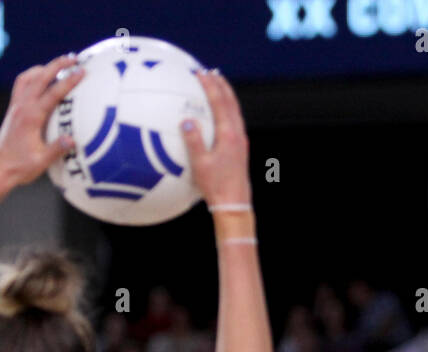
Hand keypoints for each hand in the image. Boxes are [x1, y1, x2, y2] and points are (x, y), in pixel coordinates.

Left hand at [0, 54, 83, 190]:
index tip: (82, 71)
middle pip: (40, 77)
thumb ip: (57, 149)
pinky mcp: (13, 110)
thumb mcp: (41, 162)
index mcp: (31, 118)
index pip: (53, 93)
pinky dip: (32, 77)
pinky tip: (42, 81)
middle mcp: (22, 107)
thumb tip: (73, 139)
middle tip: (74, 57)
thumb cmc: (20, 168)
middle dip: (57, 64)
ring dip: (43, 68)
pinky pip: (21, 85)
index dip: (69, 81)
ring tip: (58, 66)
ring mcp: (16, 107)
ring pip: (27, 77)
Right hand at [180, 69, 250, 208]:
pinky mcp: (240, 149)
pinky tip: (220, 114)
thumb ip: (193, 141)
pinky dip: (227, 110)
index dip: (210, 85)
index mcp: (228, 135)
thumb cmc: (215, 186)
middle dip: (221, 85)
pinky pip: (234, 122)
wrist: (234, 204)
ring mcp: (241, 142)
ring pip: (235, 111)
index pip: (219, 102)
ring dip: (226, 96)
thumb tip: (186, 120)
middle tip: (211, 72)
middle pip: (231, 102)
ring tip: (218, 86)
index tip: (201, 73)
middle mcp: (237, 135)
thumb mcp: (200, 164)